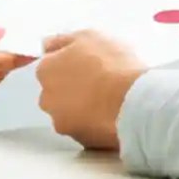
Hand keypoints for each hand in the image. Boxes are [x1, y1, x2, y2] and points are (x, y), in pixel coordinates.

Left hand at [36, 30, 145, 150]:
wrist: (132, 102)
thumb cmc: (111, 64)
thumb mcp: (89, 37)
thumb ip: (63, 40)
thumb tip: (46, 45)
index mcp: (46, 71)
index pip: (51, 66)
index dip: (71, 64)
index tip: (89, 64)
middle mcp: (47, 99)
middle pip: (57, 92)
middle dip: (73, 88)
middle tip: (100, 81)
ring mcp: (62, 123)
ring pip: (70, 113)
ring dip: (83, 108)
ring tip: (110, 100)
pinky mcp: (80, 141)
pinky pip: (86, 129)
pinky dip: (95, 124)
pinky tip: (113, 116)